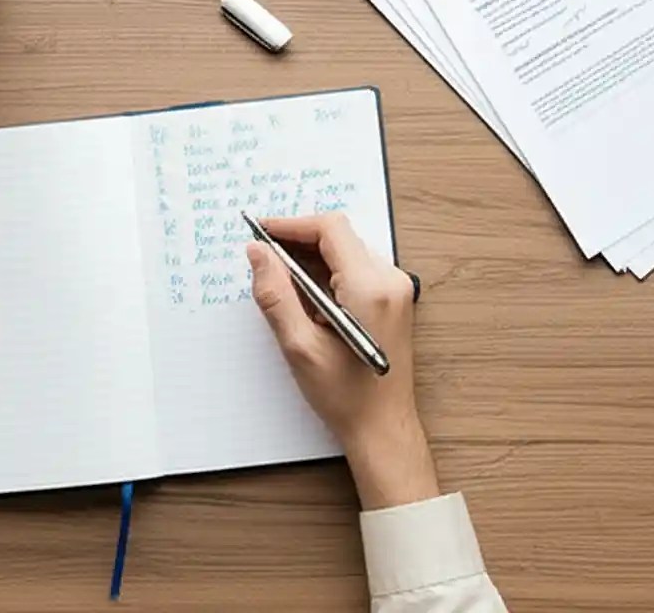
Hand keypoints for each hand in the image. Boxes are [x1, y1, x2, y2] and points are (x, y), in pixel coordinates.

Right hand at [246, 213, 438, 509]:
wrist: (382, 427)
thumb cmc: (345, 395)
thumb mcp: (299, 345)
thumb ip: (275, 293)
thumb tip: (257, 253)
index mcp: (370, 287)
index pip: (330, 229)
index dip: (291, 225)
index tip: (261, 232)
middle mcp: (390, 281)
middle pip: (339, 237)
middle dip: (298, 241)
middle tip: (263, 257)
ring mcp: (396, 290)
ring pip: (347, 251)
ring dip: (312, 257)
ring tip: (280, 279)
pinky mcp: (394, 300)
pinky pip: (356, 270)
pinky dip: (328, 272)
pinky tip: (305, 295)